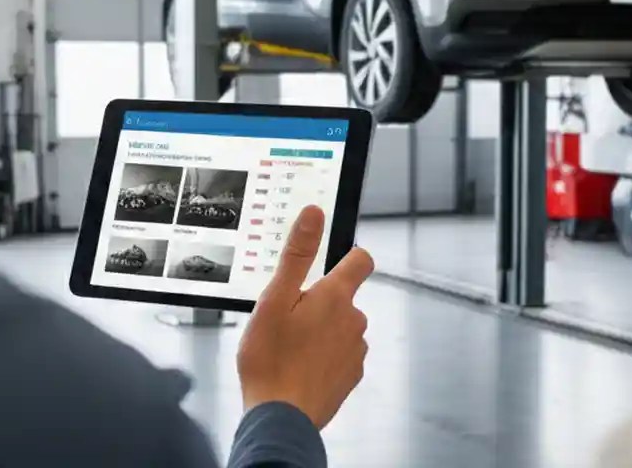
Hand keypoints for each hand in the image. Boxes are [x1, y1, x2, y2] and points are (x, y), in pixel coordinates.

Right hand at [237, 205, 374, 428]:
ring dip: (320, 331)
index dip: (347, 256)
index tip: (328, 263)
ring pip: (339, 328)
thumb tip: (314, 214)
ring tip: (288, 347)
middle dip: (319, 302)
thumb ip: (297, 255)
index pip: (360, 260)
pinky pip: (338, 355)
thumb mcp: (274, 299)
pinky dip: (322, 357)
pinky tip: (298, 367)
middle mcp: (354, 320)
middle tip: (286, 319)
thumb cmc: (271, 359)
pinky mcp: (351, 376)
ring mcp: (355, 350)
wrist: (281, 418)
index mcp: (336, 296)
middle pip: (343, 297)